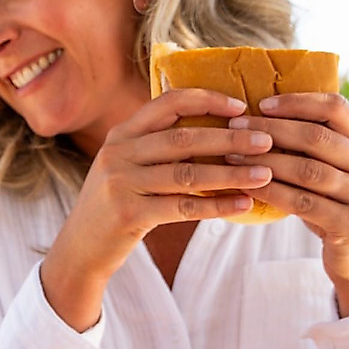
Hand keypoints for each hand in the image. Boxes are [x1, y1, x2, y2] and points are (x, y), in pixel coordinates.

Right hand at [42, 88, 273, 329]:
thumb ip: (158, 146)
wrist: (81, 248)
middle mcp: (118, 153)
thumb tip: (219, 130)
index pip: (168, 103)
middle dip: (230, 139)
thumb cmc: (116, 204)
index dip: (207, 101)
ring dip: (231, 174)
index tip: (242, 108)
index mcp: (121, 134)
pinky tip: (243, 205)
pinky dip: (217, 205)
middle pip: (184, 138)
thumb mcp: (126, 166)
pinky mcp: (129, 214)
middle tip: (267, 141)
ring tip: (266, 174)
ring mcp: (121, 184)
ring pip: (188, 174)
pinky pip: (183, 207)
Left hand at [227, 92, 348, 315]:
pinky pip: (301, 202)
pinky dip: (269, 191)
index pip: (336, 108)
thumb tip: (259, 116)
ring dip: (265, 160)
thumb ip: (313, 147)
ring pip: (307, 170)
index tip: (260, 104)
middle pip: (317, 137)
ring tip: (232, 155)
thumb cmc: (335, 206)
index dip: (297, 102)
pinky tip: (244, 186)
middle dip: (271, 130)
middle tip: (235, 127)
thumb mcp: (333, 171)